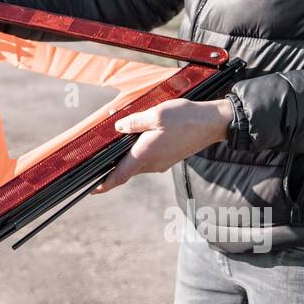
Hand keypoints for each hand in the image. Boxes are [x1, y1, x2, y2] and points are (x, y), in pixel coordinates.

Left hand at [93, 98, 233, 193]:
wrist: (212, 123)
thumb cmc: (185, 118)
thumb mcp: (156, 114)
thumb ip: (134, 122)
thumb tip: (117, 128)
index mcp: (145, 155)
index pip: (119, 176)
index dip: (104, 184)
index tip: (91, 189)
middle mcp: (152, 164)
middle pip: (125, 168)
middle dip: (111, 163)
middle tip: (98, 154)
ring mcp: (161, 162)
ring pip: (137, 162)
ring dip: (126, 154)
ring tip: (118, 138)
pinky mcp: (168, 157)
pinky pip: (147, 157)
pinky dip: (138, 150)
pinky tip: (137, 136)